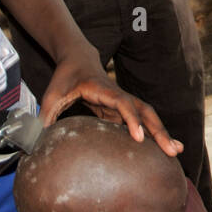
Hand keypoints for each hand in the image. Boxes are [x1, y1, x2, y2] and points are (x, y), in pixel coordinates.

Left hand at [39, 63, 181, 156]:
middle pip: (145, 111)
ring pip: (148, 116)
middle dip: (159, 130)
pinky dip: (154, 133)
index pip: (122, 104)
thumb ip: (45, 117)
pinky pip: (142, 121)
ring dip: (162, 132)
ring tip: (176, 152)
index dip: (131, 120)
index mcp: (103, 90)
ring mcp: (124, 102)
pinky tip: (163, 149)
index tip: (138, 138)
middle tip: (172, 150)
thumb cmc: (64, 77)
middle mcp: (119, 96)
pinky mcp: (123, 110)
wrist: (78, 59)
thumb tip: (36, 143)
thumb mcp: (51, 96)